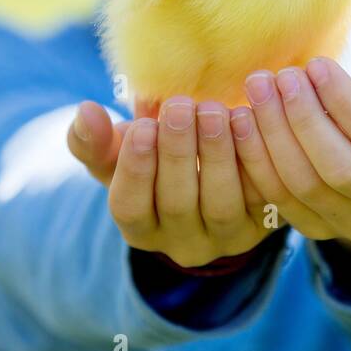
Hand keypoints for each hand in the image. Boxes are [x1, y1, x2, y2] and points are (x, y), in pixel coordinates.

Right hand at [68, 98, 275, 267]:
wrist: (212, 167)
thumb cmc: (154, 158)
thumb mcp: (118, 154)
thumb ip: (94, 138)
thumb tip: (85, 112)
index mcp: (141, 230)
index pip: (130, 208)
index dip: (135, 168)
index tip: (142, 125)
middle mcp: (183, 244)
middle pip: (178, 205)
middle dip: (179, 153)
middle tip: (181, 106)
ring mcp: (227, 237)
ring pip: (221, 204)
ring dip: (217, 154)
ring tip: (213, 110)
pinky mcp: (265, 220)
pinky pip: (261, 194)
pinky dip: (255, 157)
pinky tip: (247, 119)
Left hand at [231, 29, 350, 257]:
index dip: (343, 100)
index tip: (314, 63)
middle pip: (339, 168)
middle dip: (301, 118)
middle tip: (278, 76)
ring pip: (305, 186)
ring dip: (272, 136)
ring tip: (257, 91)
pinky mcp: (322, 230)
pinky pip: (280, 201)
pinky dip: (256, 161)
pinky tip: (242, 121)